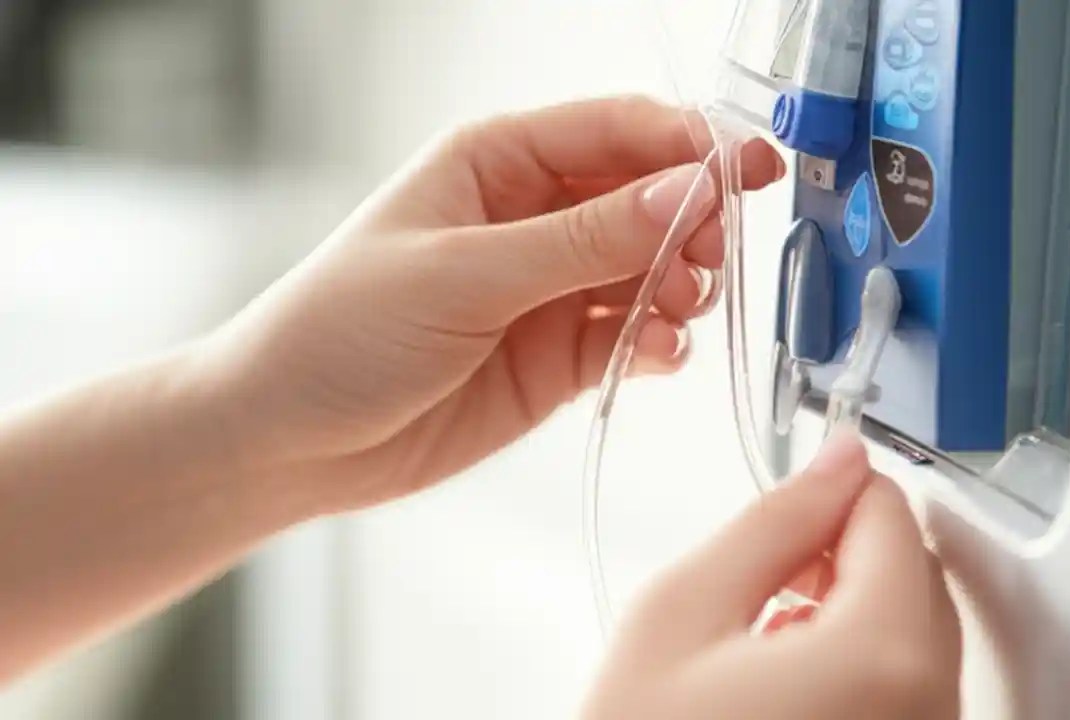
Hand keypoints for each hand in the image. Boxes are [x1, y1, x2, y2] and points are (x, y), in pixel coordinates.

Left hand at [198, 96, 782, 509]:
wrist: (285, 442)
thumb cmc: (337, 332)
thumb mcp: (462, 274)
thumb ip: (582, 240)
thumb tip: (687, 194)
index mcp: (498, 162)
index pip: (617, 130)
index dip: (689, 145)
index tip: (749, 172)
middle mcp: (533, 217)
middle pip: (649, 197)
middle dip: (694, 222)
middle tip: (711, 257)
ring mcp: (550, 288)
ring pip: (653, 268)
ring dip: (682, 286)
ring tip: (673, 312)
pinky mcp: (560, 354)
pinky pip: (635, 334)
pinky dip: (659, 343)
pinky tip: (654, 355)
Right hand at [583, 432, 961, 719]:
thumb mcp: (683, 612)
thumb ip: (774, 520)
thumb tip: (836, 462)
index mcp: (881, 657)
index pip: (892, 515)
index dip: (833, 497)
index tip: (795, 502)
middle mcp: (929, 710)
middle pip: (917, 572)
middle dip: (847, 555)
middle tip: (768, 580)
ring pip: (918, 630)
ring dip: (853, 609)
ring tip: (766, 640)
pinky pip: (911, 687)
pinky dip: (862, 664)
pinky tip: (790, 686)